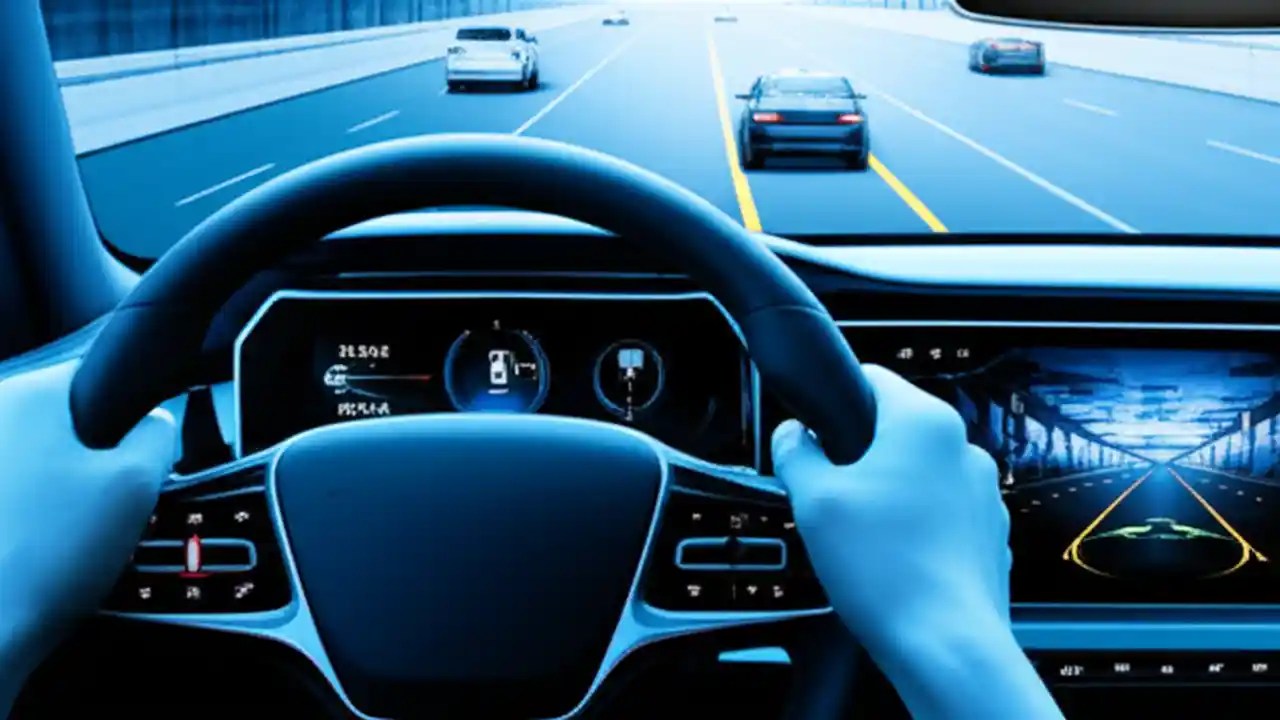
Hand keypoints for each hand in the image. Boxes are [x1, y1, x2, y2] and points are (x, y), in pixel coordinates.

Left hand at [0, 360, 175, 700]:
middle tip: (111, 503)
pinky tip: (39, 548)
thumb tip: (160, 421)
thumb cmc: (48, 554)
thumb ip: (160, 435)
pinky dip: (29, 514)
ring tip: (71, 534)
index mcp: (29, 393)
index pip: (101, 372)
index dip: (132, 415)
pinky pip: (13, 493)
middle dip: (93, 456)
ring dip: (59, 488)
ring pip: (38, 461)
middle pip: (66, 420)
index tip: (141, 456)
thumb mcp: (137, 485)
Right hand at [772, 364, 1010, 652]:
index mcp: (925, 423)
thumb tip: (792, 436)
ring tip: (861, 540)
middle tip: (829, 499)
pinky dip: (913, 529)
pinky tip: (891, 561)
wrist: (945, 644)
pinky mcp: (988, 534)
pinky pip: (940, 515)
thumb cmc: (886, 570)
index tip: (813, 433)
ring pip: (917, 475)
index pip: (872, 377)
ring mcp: (983, 493)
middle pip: (894, 431)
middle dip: (857, 459)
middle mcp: (964, 449)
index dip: (834, 401)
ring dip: (887, 495)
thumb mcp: (813, 501)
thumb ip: (795, 453)